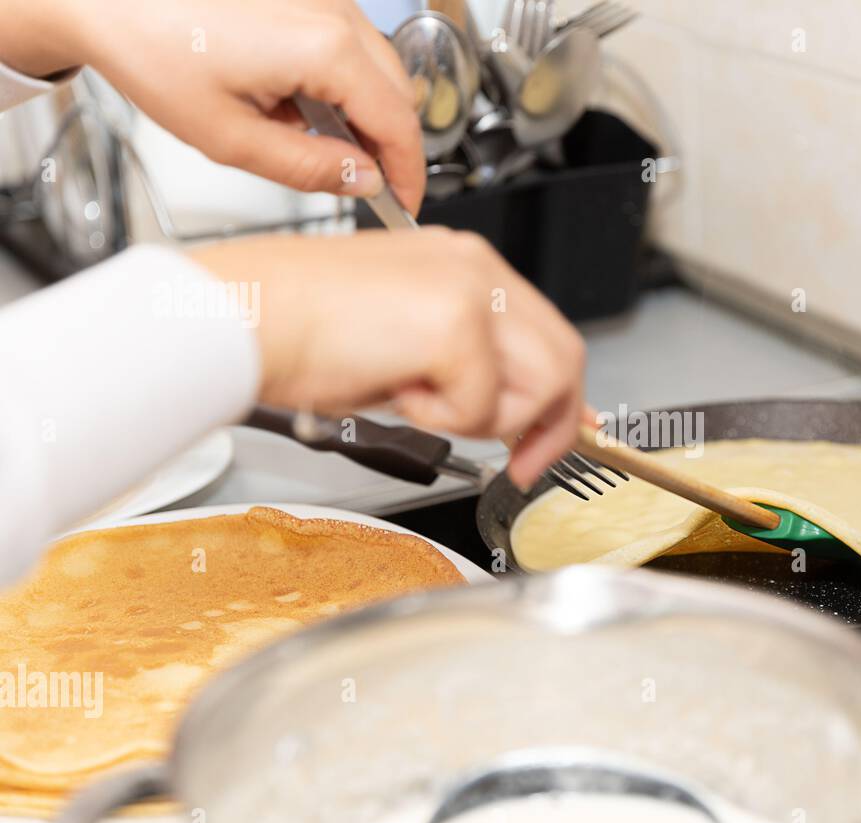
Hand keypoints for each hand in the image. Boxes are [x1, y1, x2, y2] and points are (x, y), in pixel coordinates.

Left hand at [0, 0, 423, 211]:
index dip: (409, 174)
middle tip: (367, 185)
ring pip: (380, 68)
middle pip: (400, 93)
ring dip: (365, 113)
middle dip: (391, 144)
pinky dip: (343, 83)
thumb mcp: (232, 138)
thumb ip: (310, 169)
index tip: (403, 205)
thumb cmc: (153, 49)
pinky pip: (351, 45)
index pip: (399, 124)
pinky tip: (300, 104)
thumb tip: (363, 182)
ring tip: (316, 143)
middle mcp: (334, 13)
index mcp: (324, 49)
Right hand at [190, 228, 586, 487]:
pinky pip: (482, 407)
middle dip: (550, 425)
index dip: (560, 397)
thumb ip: (465, 370)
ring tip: (425, 405)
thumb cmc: (295, 330)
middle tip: (522, 463)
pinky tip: (395, 392)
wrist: (241, 317)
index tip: (552, 436)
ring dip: (490, 419)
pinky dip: (441, 421)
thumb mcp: (402, 347)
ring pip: (542, 383)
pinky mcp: (456, 324)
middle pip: (564, 358)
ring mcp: (472, 289)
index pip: (547, 334)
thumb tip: (507, 412)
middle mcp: (477, 267)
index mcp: (464, 265)